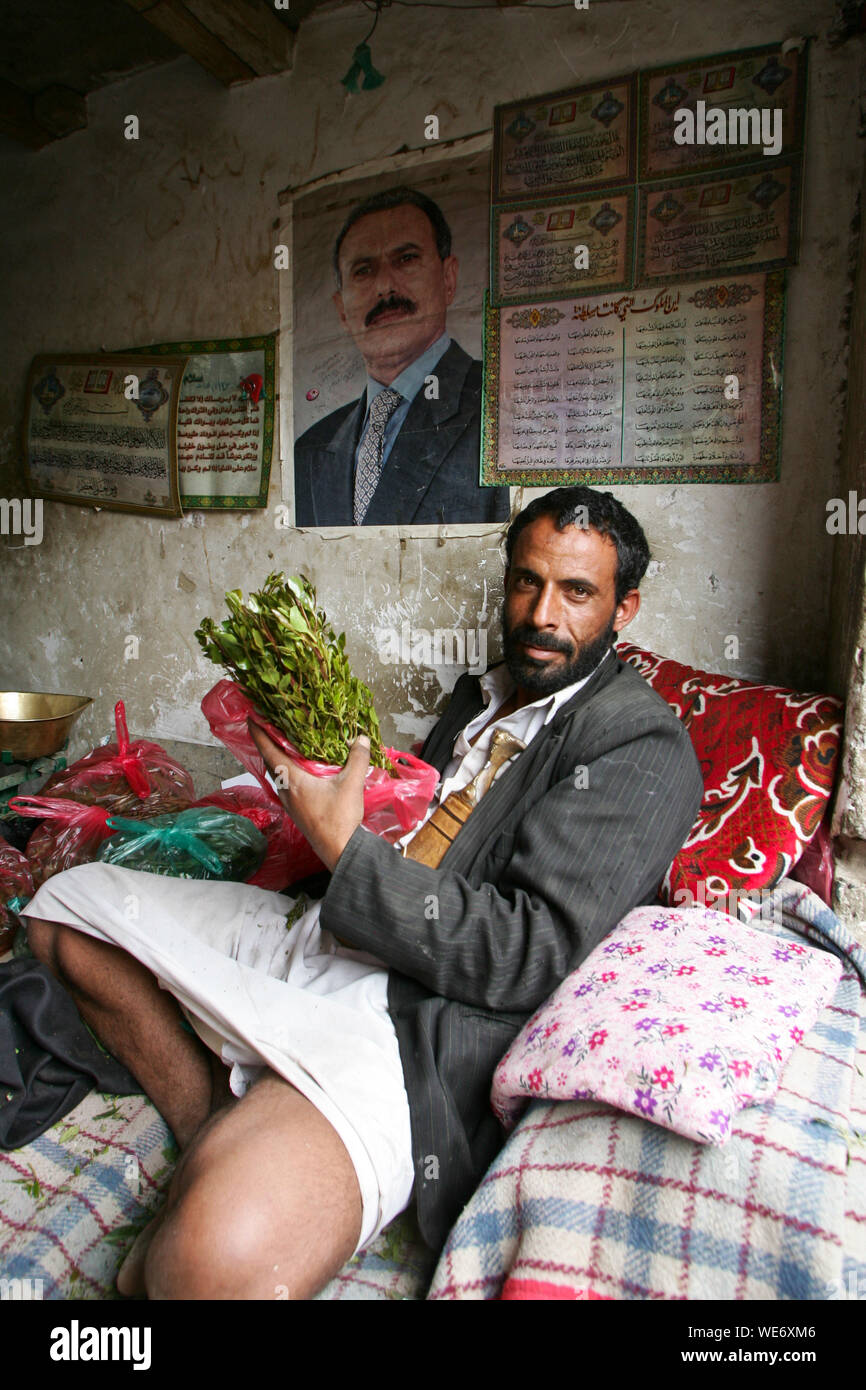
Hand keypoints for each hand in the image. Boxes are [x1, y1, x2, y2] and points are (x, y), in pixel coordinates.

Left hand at [247, 720, 368, 871]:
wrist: (340, 850)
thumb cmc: (340, 819)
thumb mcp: (351, 785)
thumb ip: (357, 759)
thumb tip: (361, 739)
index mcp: (292, 780)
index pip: (269, 751)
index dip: (259, 733)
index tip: (251, 717)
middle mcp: (286, 790)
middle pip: (270, 761)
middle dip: (267, 742)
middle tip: (268, 724)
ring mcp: (290, 801)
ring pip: (278, 773)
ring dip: (277, 757)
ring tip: (283, 742)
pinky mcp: (297, 809)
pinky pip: (286, 783)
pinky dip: (287, 770)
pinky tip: (299, 768)